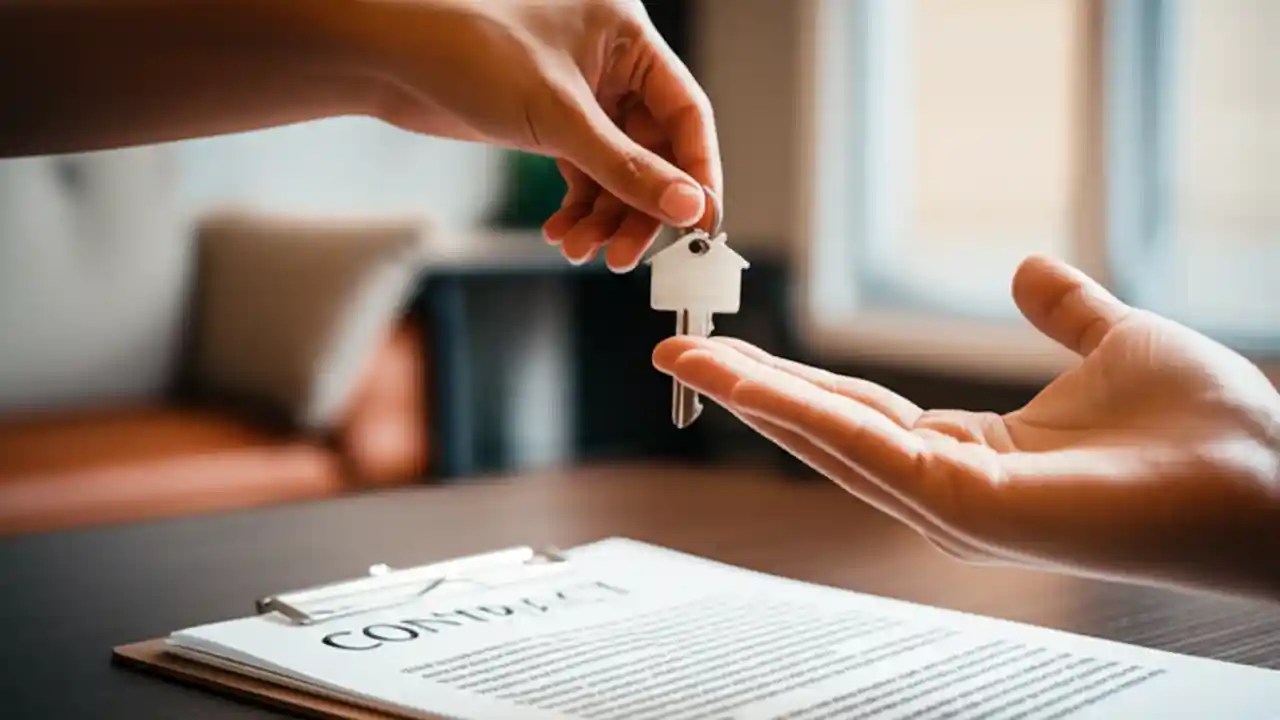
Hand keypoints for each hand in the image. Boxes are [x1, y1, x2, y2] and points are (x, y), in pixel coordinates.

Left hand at [352, 0, 719, 270]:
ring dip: (605, 214)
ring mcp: (581, 92)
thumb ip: (627, 167)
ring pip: (616, 167)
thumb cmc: (468, 51)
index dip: (697, 173)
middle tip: (625, 255)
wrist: (388, 55)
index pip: (687, 112)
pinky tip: (562, 233)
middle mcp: (612, 61)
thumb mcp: (558, 117)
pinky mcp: (550, 118)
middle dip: (638, 206)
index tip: (698, 226)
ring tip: (581, 249)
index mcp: (628, 35)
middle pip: (653, 150)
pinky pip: (584, 170)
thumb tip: (688, 209)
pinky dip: (578, 205)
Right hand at [654, 256, 1279, 600]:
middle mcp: (947, 485)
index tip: (734, 343)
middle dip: (746, 388)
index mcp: (972, 449)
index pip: (859, 407)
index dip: (792, 374)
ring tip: (686, 356)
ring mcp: (951, 504)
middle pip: (825, 426)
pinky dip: (802, 414)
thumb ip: (1063, 312)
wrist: (1271, 478)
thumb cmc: (1211, 429)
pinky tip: (750, 382)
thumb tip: (1029, 270)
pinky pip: (868, 450)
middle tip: (677, 347)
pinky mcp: (967, 508)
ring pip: (829, 440)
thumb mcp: (1116, 342)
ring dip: (752, 397)